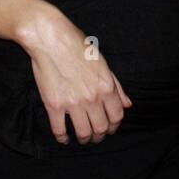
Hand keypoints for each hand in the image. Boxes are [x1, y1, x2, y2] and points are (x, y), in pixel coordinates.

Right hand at [20, 6, 131, 144]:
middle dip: (99, 135)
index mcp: (106, 86)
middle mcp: (92, 97)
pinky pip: (59, 130)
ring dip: (84, 139)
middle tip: (95, 136)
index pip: (117, 116)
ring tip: (81, 138)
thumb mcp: (103, 62)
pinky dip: (62, 138)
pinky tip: (63, 138)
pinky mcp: (53, 105)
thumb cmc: (77, 46)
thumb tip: (128, 104)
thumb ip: (116, 86)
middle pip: (101, 128)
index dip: (114, 127)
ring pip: (83, 132)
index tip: (109, 129)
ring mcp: (73, 102)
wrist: (50, 38)